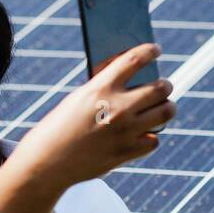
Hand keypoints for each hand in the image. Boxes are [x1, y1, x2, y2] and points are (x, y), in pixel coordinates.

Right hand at [11, 42, 174, 190]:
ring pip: (166, 112)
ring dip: (167, 107)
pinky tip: (144, 134)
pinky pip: (155, 140)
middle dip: (164, 85)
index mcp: (99, 89)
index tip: (155, 50)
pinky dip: (151, 136)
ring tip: (163, 107)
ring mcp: (124, 132)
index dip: (149, 51)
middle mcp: (116, 108)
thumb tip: (134, 79)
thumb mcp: (78, 99)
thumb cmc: (59, 127)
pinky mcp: (127, 153)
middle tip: (163, 86)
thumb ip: (104, 88)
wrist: (46, 162)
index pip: (135, 59)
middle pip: (160, 87)